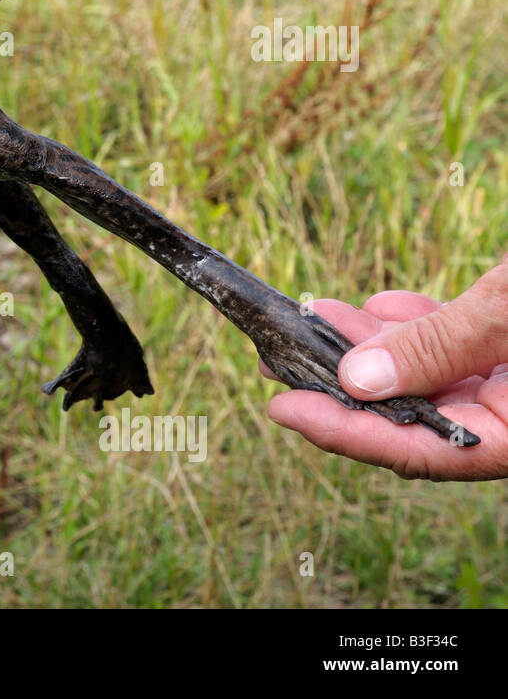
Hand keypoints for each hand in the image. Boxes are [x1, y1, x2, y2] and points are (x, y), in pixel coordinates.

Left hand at [266, 257, 507, 479]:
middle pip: (413, 415)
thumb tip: (357, 377)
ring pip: (426, 374)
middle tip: (274, 363)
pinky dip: (409, 328)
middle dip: (341, 385)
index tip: (283, 408)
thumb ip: (439, 347)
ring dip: (367, 345)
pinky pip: (452, 346)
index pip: (420, 452)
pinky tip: (373, 307)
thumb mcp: (505, 314)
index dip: (345, 432)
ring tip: (311, 319)